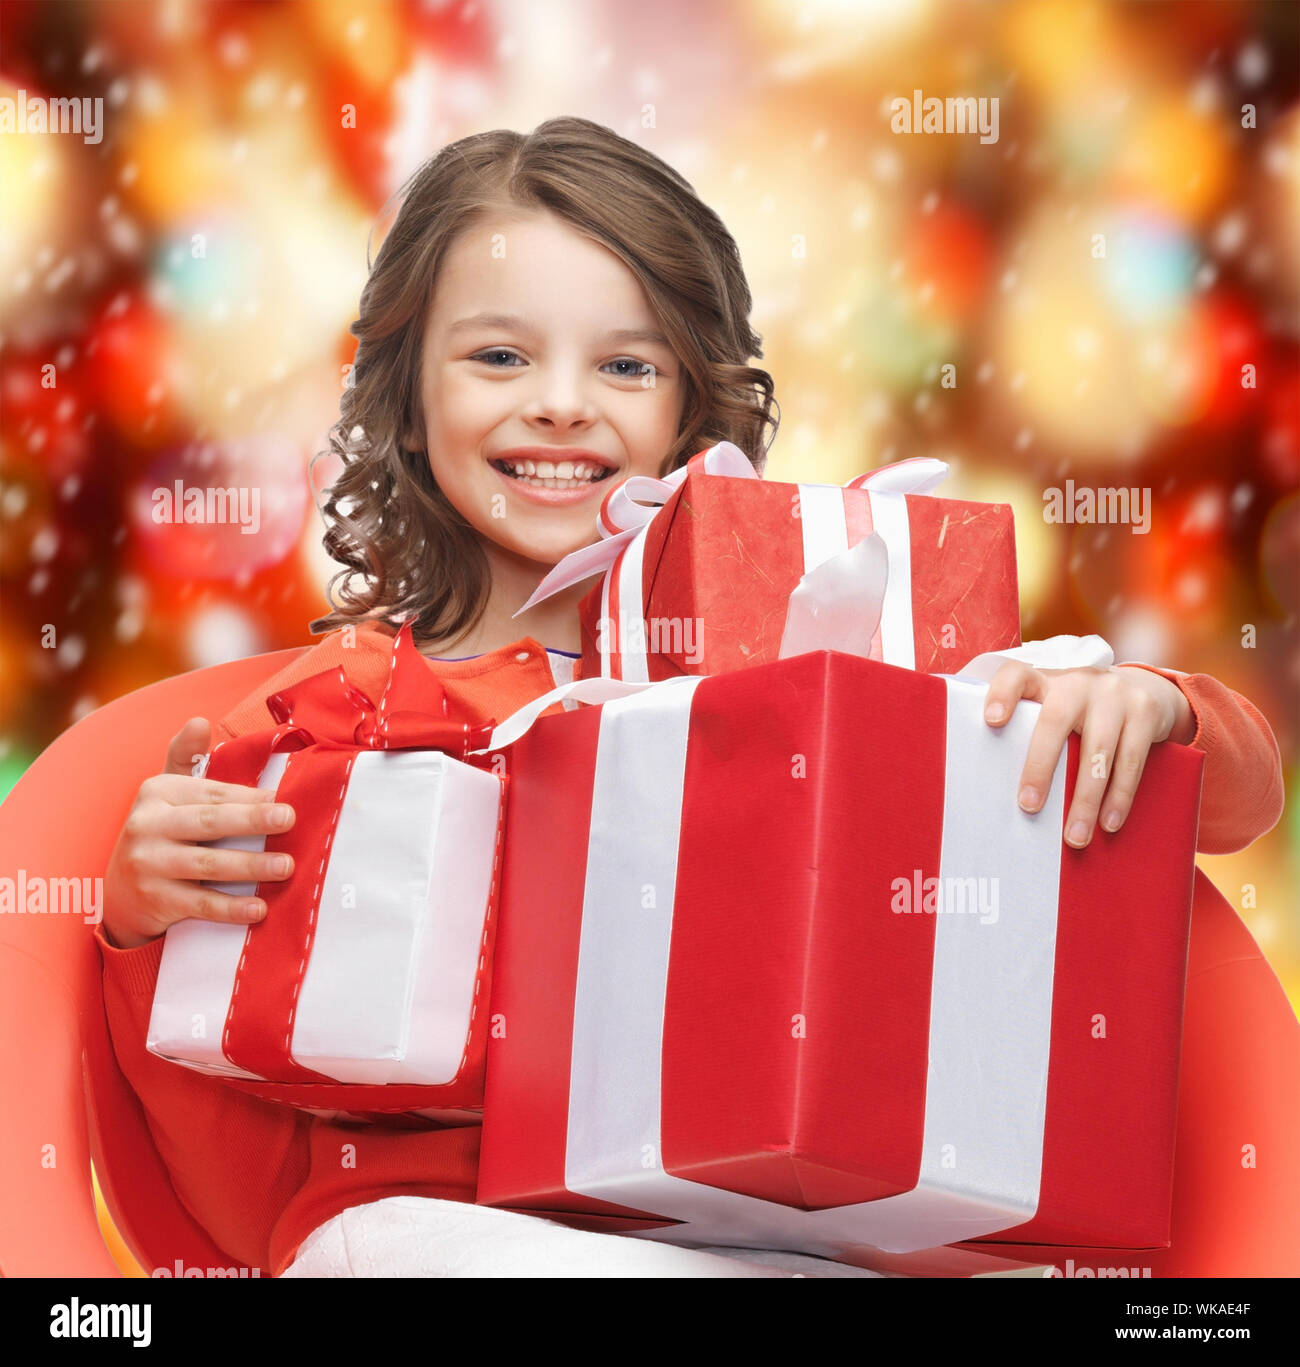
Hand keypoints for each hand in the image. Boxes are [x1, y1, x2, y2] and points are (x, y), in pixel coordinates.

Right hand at [101, 717, 295, 948]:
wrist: (122, 893)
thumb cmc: (162, 833)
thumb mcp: (168, 794)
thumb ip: (186, 758)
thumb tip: (199, 720)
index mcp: (158, 794)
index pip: (211, 793)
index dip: (249, 797)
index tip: (283, 799)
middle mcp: (147, 826)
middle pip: (210, 822)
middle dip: (252, 821)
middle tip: (290, 819)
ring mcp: (148, 864)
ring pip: (207, 864)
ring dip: (250, 866)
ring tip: (286, 866)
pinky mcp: (155, 900)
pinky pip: (199, 904)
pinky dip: (230, 907)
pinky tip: (259, 908)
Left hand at [981, 664, 1193, 847]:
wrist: (1145, 690)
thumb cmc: (1080, 711)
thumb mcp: (1054, 706)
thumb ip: (1027, 728)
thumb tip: (988, 785)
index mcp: (1046, 681)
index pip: (1017, 675)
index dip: (1002, 694)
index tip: (991, 721)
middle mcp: (1077, 683)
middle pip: (1054, 722)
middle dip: (1040, 767)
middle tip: (1028, 806)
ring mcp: (1114, 695)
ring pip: (1097, 752)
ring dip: (1085, 800)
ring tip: (1074, 837)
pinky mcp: (1144, 712)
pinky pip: (1131, 761)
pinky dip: (1119, 797)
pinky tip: (1108, 823)